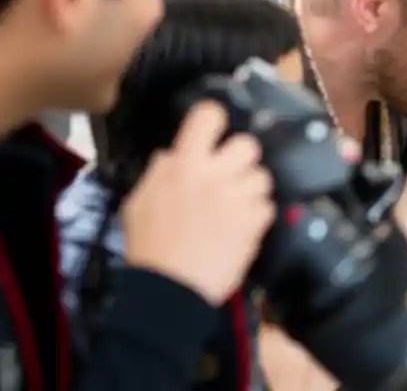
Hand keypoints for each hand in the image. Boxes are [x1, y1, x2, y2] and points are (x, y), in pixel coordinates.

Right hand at [121, 102, 274, 305]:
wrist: (168, 290)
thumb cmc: (149, 246)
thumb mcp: (139, 203)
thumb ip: (159, 173)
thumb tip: (173, 154)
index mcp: (183, 165)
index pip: (208, 116)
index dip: (215, 117)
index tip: (216, 128)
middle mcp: (215, 175)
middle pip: (248, 144)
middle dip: (243, 158)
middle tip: (231, 176)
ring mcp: (238, 198)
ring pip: (262, 177)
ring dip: (252, 190)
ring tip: (236, 208)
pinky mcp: (255, 222)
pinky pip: (268, 207)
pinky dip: (258, 217)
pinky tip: (241, 228)